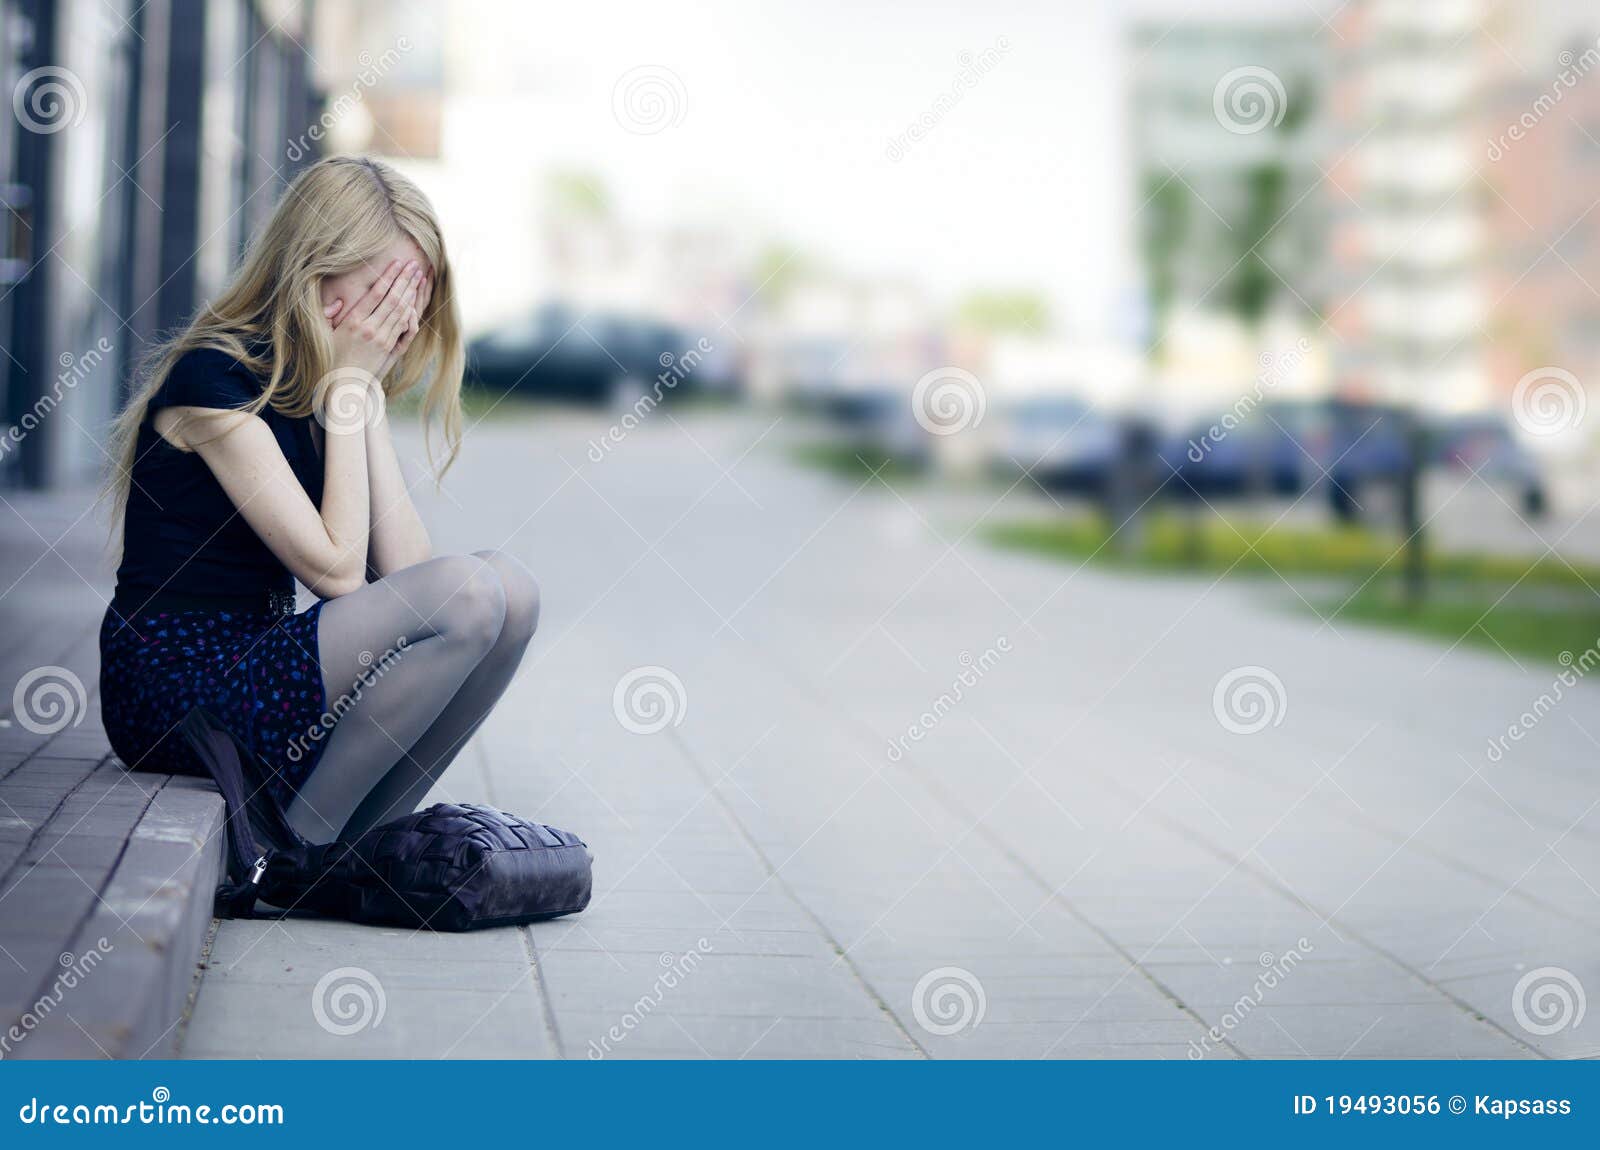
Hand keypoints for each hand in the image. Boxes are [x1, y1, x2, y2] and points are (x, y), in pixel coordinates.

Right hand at [322, 259, 422, 384]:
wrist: (344, 384)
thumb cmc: (332, 356)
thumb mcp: (325, 333)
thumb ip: (328, 315)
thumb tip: (337, 301)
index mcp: (353, 320)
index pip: (375, 293)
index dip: (388, 276)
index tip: (397, 262)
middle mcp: (370, 328)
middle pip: (392, 298)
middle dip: (404, 279)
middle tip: (414, 264)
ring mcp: (382, 338)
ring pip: (401, 310)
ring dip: (411, 292)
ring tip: (418, 277)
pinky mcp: (390, 348)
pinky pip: (404, 326)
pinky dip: (411, 311)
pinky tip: (416, 300)